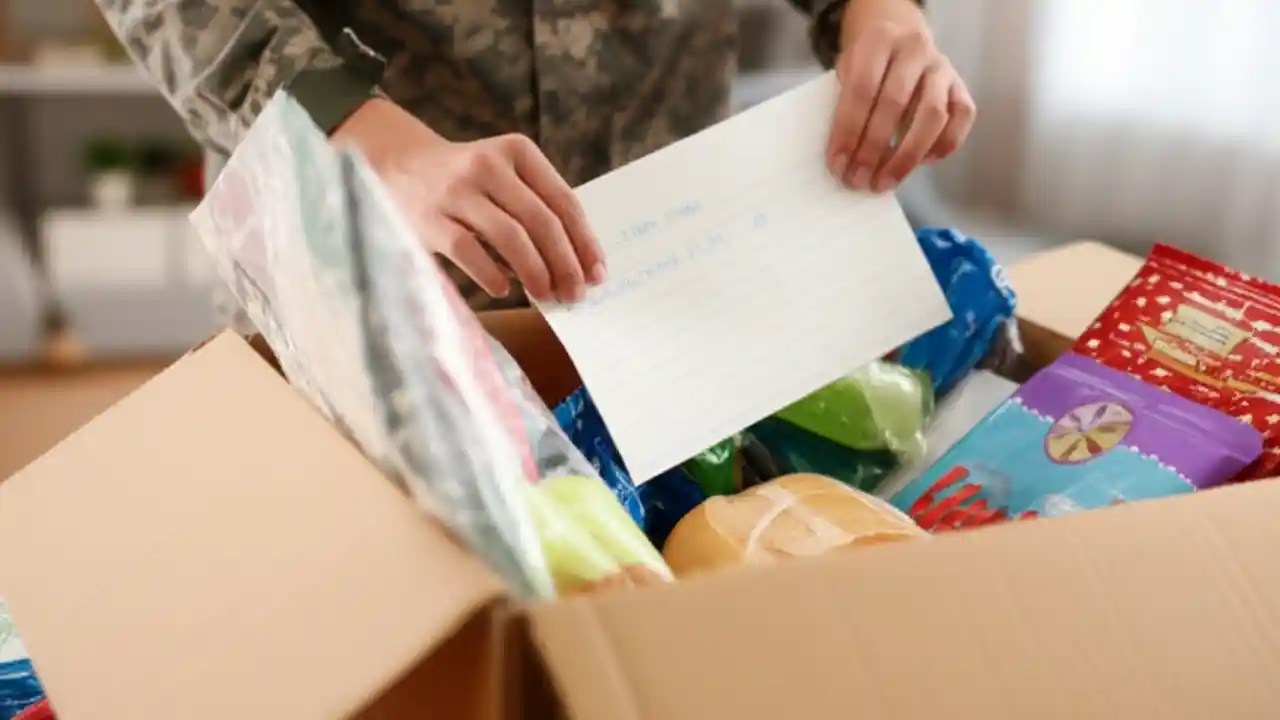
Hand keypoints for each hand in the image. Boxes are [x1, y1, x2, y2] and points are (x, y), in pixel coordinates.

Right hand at [333, 98, 604, 302]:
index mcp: (517, 151)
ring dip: (535, 272)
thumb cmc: (466, 180)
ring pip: (510, 237)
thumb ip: (536, 206)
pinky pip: (471, 253)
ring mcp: (457, 191)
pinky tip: (503, 289)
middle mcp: (488, 165)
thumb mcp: (503, 173)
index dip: (584, 241)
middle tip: (575, 293)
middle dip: (565, 263)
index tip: (597, 273)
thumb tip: (574, 265)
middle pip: (541, 221)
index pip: (563, 200)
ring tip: (545, 296)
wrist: (395, 164)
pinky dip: (492, 276)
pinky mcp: (431, 219)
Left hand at [826, 0, 975, 192]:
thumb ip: (844, 104)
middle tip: (859, 180)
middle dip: (873, 149)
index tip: (838, 164)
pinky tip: (920, 164)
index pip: (861, 89)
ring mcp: (942, 68)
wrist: (899, 34)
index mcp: (878, 41)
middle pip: (895, 104)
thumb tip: (843, 159)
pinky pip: (961, 119)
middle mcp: (914, 50)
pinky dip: (942, 146)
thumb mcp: (846, 70)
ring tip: (885, 182)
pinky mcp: (961, 86)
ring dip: (906, 156)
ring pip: (932, 115)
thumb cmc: (867, 63)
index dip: (848, 130)